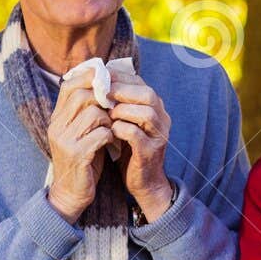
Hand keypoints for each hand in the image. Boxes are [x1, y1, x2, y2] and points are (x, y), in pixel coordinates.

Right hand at [46, 80, 114, 222]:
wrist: (72, 193)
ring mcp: (64, 139)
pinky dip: (111, 136)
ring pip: (94, 113)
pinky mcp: (76, 154)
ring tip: (112, 130)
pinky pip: (101, 134)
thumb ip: (88, 112)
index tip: (108, 81)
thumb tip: (106, 85)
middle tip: (115, 111)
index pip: (69, 85)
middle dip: (105, 101)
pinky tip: (112, 142)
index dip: (90, 79)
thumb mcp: (82, 132)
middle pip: (83, 96)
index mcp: (57, 117)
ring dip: (110, 120)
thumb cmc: (83, 159)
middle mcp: (56, 125)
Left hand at [106, 74, 173, 221]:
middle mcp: (162, 120)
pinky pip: (136, 134)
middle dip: (122, 90)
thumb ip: (119, 103)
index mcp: (156, 109)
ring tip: (106, 113)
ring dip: (121, 110)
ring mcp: (159, 136)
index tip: (100, 77)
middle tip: (102, 92)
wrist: (143, 182)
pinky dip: (120, 129)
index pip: (142, 84)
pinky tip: (109, 131)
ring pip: (146, 113)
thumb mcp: (125, 122)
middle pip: (148, 95)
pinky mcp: (150, 152)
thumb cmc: (129, 149)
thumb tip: (98, 80)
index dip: (121, 78)